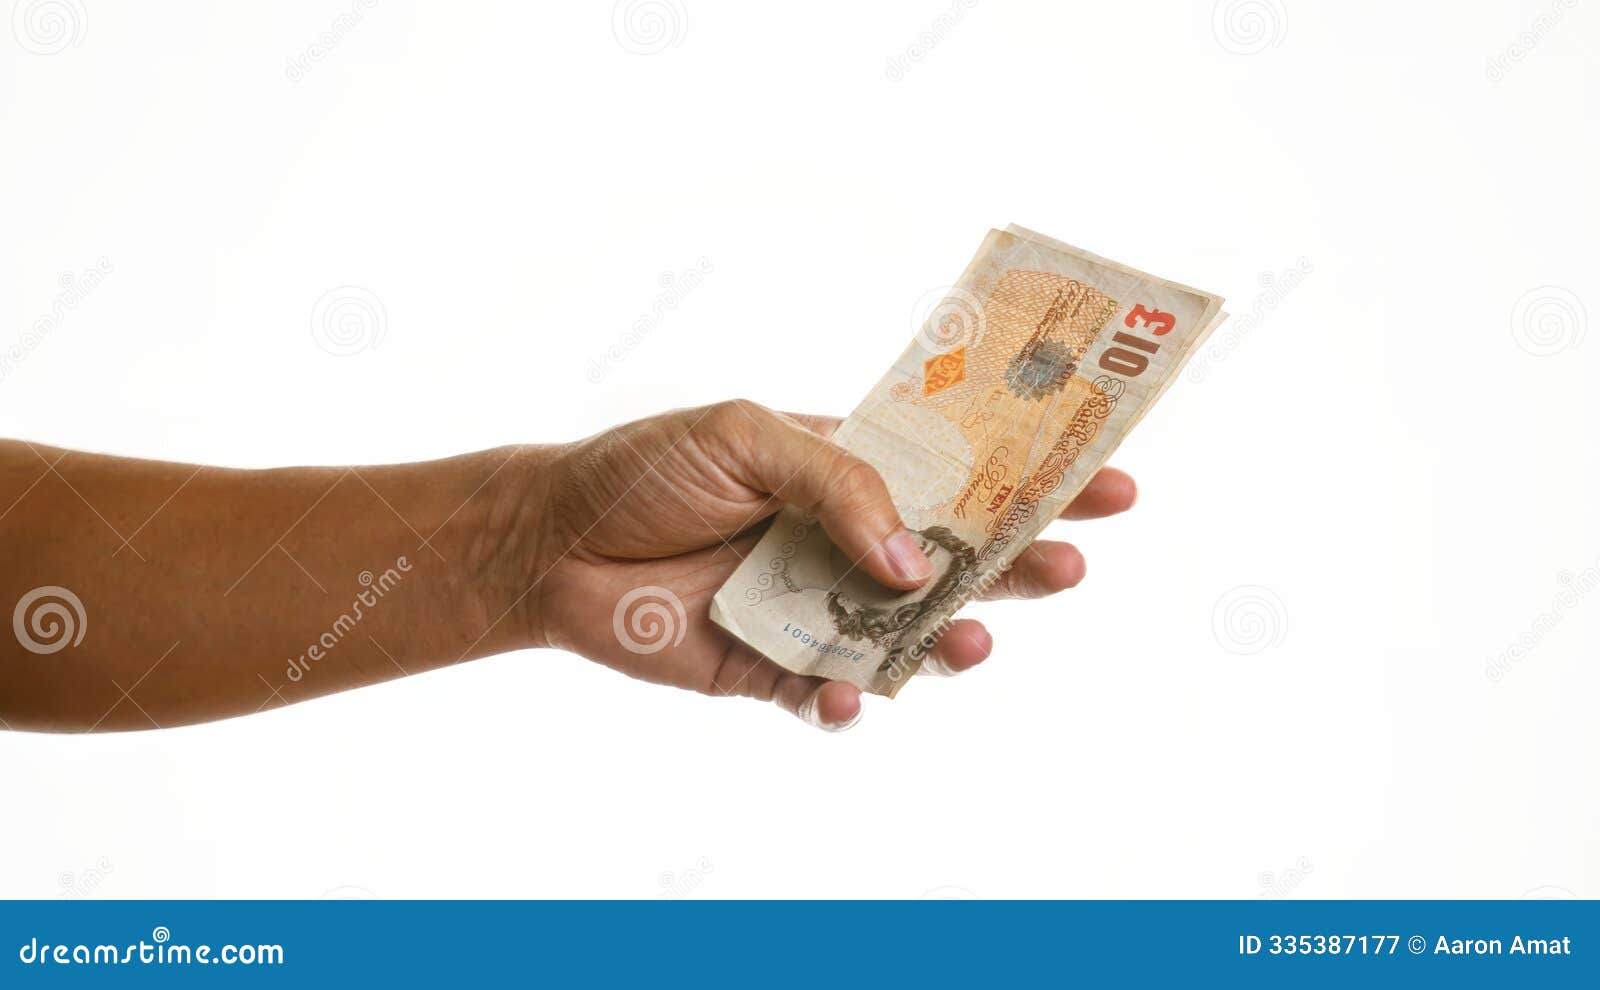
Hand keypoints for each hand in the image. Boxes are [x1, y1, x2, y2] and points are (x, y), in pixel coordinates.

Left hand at [518, 400, 1137, 729]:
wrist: (553, 543)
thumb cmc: (646, 470)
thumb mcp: (746, 437)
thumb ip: (838, 485)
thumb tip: (912, 561)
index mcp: (849, 473)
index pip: (958, 474)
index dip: (1032, 478)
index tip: (1107, 479)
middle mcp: (845, 544)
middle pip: (956, 560)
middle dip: (1021, 564)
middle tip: (1073, 565)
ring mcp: (815, 609)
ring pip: (907, 638)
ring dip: (947, 644)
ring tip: (967, 643)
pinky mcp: (773, 669)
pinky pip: (830, 696)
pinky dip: (845, 703)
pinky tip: (843, 694)